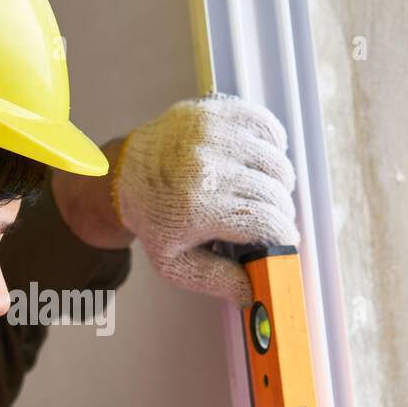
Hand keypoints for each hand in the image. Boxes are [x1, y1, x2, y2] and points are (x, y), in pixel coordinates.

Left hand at [112, 92, 298, 307]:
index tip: (284, 240)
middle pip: (276, 192)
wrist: (123, 176)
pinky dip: (272, 145)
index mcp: (197, 207)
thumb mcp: (176, 264)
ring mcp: (210, 133)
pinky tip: (258, 162)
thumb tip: (256, 295)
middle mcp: (206, 167)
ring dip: (279, 181)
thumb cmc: (154, 222)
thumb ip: (218, 281)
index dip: (284, 234)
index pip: (267, 222)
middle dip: (280, 212)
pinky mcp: (213, 111)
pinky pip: (266, 126)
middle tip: (270, 221)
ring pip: (276, 160)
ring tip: (263, 193)